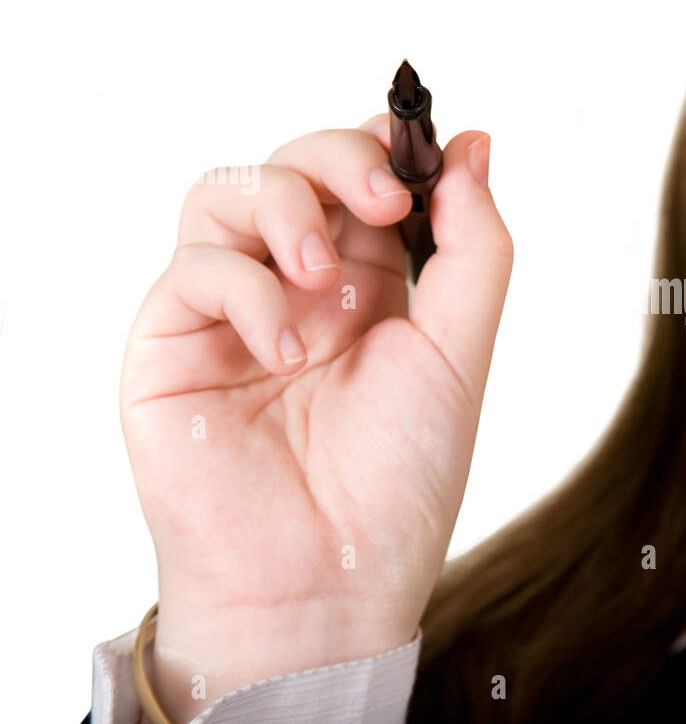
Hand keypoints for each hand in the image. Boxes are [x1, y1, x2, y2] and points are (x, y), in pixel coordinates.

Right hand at [119, 115, 509, 723]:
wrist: (326, 582)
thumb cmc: (398, 480)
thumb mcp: (459, 354)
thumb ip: (472, 249)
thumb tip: (475, 144)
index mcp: (373, 285)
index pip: (367, 177)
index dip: (389, 145)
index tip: (420, 142)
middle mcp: (300, 287)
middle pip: (299, 164)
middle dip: (341, 158)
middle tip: (384, 198)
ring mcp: (234, 308)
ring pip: (232, 190)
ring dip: (288, 209)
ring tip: (324, 281)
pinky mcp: (172, 339)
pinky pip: (196, 267)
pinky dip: (248, 292)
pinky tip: (287, 353)